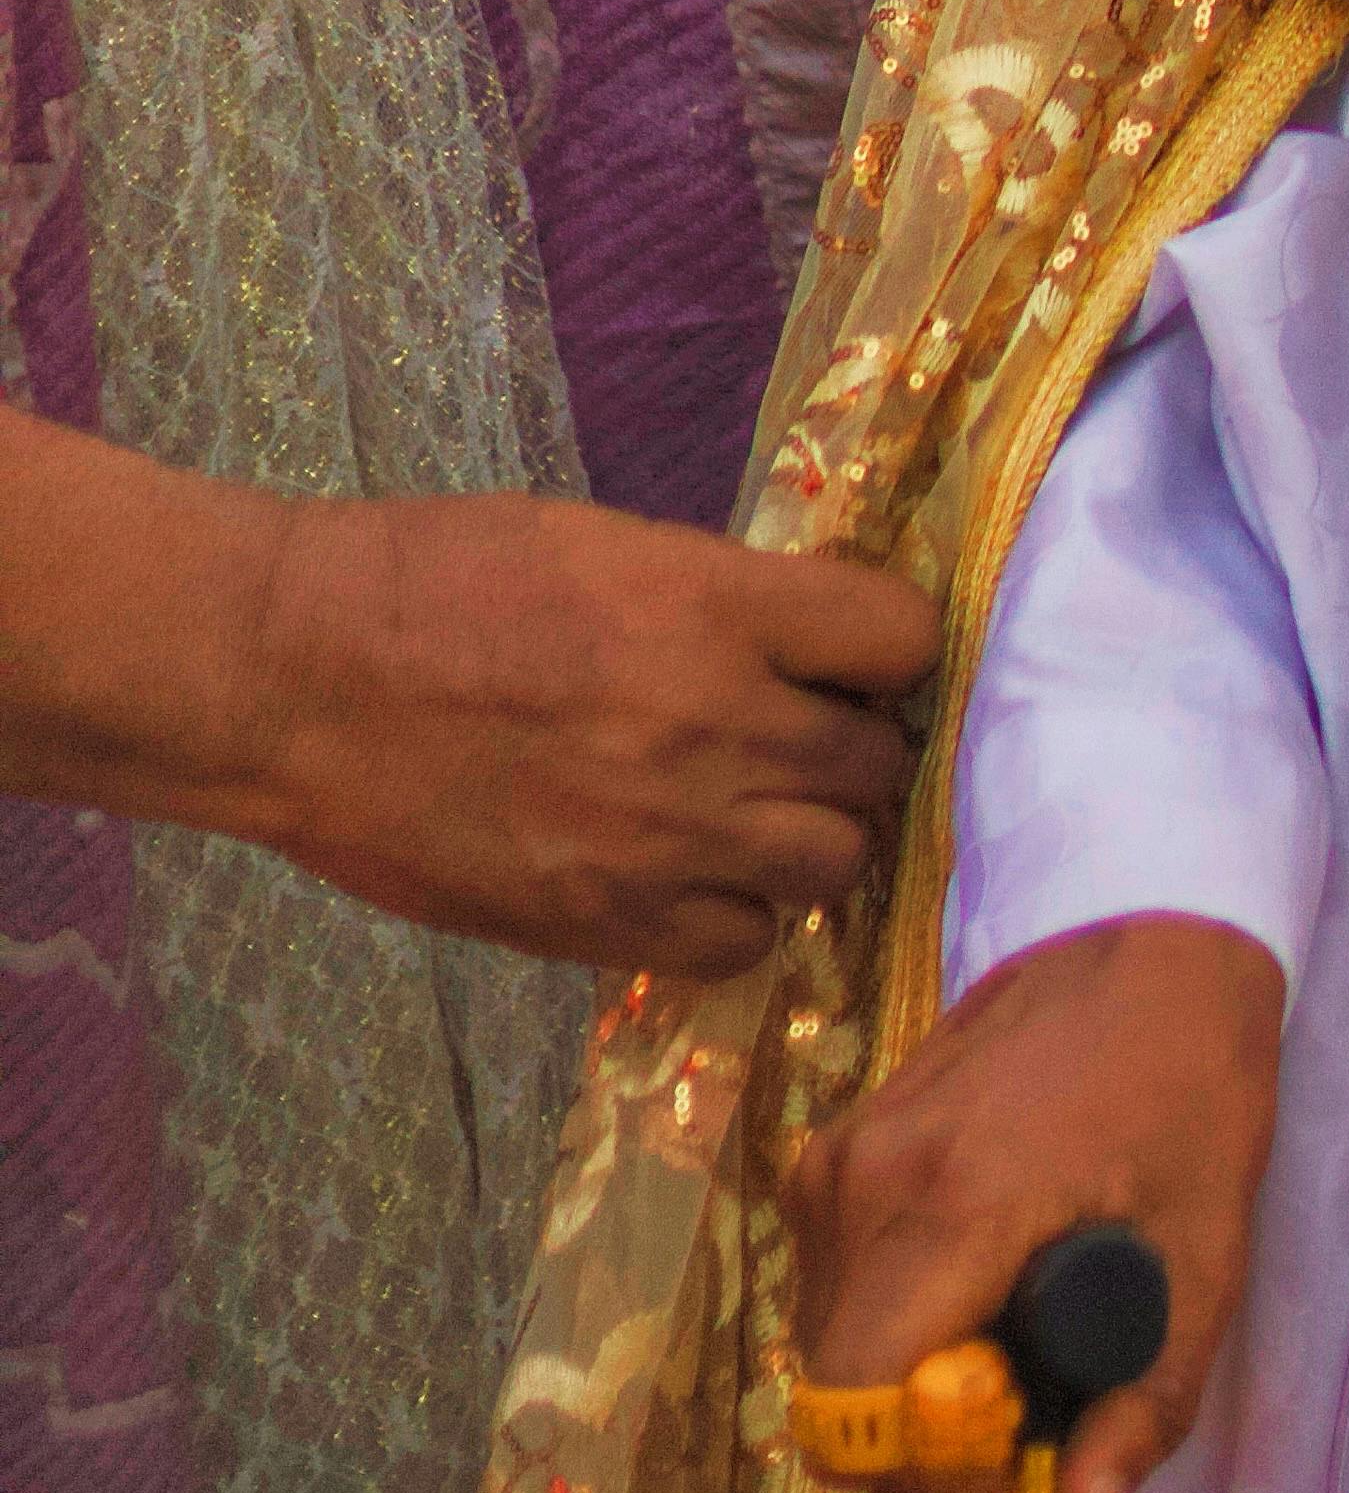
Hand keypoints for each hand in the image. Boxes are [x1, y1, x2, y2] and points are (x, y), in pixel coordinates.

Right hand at [240, 492, 936, 970]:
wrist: (300, 681)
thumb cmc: (442, 578)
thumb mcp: (614, 547)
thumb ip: (725, 604)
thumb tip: (809, 650)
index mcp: (719, 610)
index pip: (904, 637)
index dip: (893, 647)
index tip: (863, 653)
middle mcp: (716, 728)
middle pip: (878, 767)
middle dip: (859, 748)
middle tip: (811, 735)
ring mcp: (664, 841)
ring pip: (832, 866)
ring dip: (812, 836)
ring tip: (757, 809)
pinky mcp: (603, 926)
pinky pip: (742, 945)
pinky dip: (739, 914)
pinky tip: (697, 875)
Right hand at [786, 914, 1282, 1492]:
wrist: (1155, 931)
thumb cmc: (1191, 1086)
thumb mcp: (1206, 1253)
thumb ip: (1145, 1401)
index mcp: (952, 1207)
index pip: (850, 1402)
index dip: (918, 1461)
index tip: (1008, 1432)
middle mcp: (866, 1178)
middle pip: (835, 1378)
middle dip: (917, 1418)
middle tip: (1025, 1376)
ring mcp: (843, 1148)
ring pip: (829, 1326)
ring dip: (905, 1354)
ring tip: (1013, 1302)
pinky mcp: (843, 1133)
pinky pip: (836, 1265)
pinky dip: (894, 1293)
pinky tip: (981, 1252)